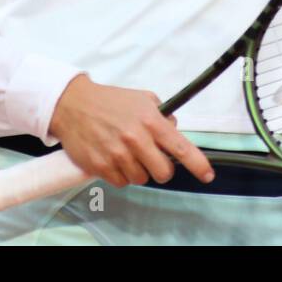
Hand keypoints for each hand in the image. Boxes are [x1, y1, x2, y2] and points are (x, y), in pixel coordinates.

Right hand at [46, 75, 214, 187]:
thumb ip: (162, 115)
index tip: (207, 175)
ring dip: (139, 170)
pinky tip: (114, 158)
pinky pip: (121, 183)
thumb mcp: (142, 99)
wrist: (73, 105)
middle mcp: (136, 140)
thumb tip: (174, 130)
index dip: (198, 164)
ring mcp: (117, 155)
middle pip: (163, 173)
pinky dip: (121, 174)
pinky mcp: (101, 166)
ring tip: (127, 153)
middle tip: (152, 158)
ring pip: (141, 179)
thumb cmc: (111, 101)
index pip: (181, 148)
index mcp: (150, 122)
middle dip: (161, 169)